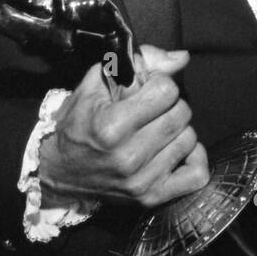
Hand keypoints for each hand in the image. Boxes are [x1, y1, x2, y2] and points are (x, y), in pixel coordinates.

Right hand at [37, 45, 208, 207]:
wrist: (60, 171)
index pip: (166, 91)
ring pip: (189, 139)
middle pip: (181, 113)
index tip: (146, 88)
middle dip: (170, 104)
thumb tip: (181, 58)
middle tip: (153, 108)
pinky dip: (194, 158)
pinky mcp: (151, 197)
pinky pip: (195, 175)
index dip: (158, 82)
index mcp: (111, 126)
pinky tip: (178, 149)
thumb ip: (140, 63)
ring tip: (158, 129)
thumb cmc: (79, 123)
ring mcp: (141, 180)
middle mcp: (128, 156)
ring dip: (178, 129)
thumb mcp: (96, 84)